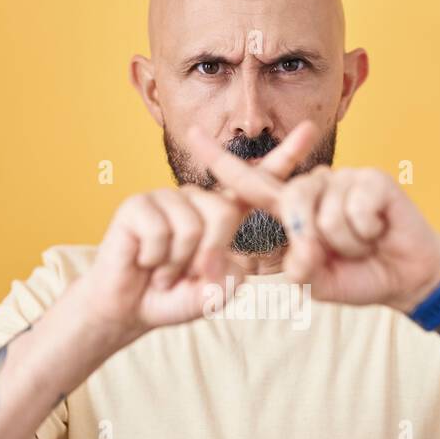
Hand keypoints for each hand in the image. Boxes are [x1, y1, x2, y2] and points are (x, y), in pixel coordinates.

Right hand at [82, 121, 321, 342]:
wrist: (129, 309)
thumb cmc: (175, 297)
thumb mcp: (215, 292)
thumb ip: (232, 275)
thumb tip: (232, 253)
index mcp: (223, 214)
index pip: (257, 183)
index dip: (284, 157)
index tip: (310, 129)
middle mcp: (198, 199)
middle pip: (225, 212)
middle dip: (210, 254)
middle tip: (189, 276)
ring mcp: (167, 198)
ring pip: (192, 226)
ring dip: (178, 263)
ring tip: (164, 271)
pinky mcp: (138, 204)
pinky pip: (160, 232)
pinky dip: (156, 259)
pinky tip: (145, 262)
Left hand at [182, 127, 439, 313]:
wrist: (406, 279)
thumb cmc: (358, 276)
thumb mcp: (317, 281)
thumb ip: (296, 267)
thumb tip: (298, 251)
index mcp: (290, 209)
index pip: (250, 184)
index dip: (221, 162)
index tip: (192, 135)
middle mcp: (312, 186)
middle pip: (289, 203)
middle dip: (311, 242)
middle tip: (339, 256)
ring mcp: (342, 179)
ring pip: (323, 213)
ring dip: (345, 243)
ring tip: (361, 242)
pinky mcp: (372, 179)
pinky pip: (354, 210)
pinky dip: (365, 232)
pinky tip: (378, 230)